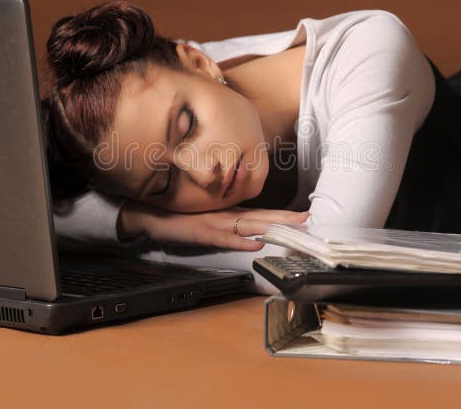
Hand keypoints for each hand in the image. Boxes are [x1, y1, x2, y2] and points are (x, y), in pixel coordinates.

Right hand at [119, 200, 309, 250]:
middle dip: (285, 218)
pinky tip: (255, 245)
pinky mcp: (203, 232)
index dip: (284, 215)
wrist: (153, 216)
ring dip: (270, 226)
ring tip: (290, 228)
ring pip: (248, 225)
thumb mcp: (211, 221)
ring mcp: (216, 223)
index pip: (263, 214)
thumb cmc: (183, 219)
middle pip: (262, 216)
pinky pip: (225, 239)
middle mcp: (227, 215)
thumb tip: (253, 235)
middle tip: (307, 219)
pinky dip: (241, 242)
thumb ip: (231, 226)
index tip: (305, 216)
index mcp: (231, 214)